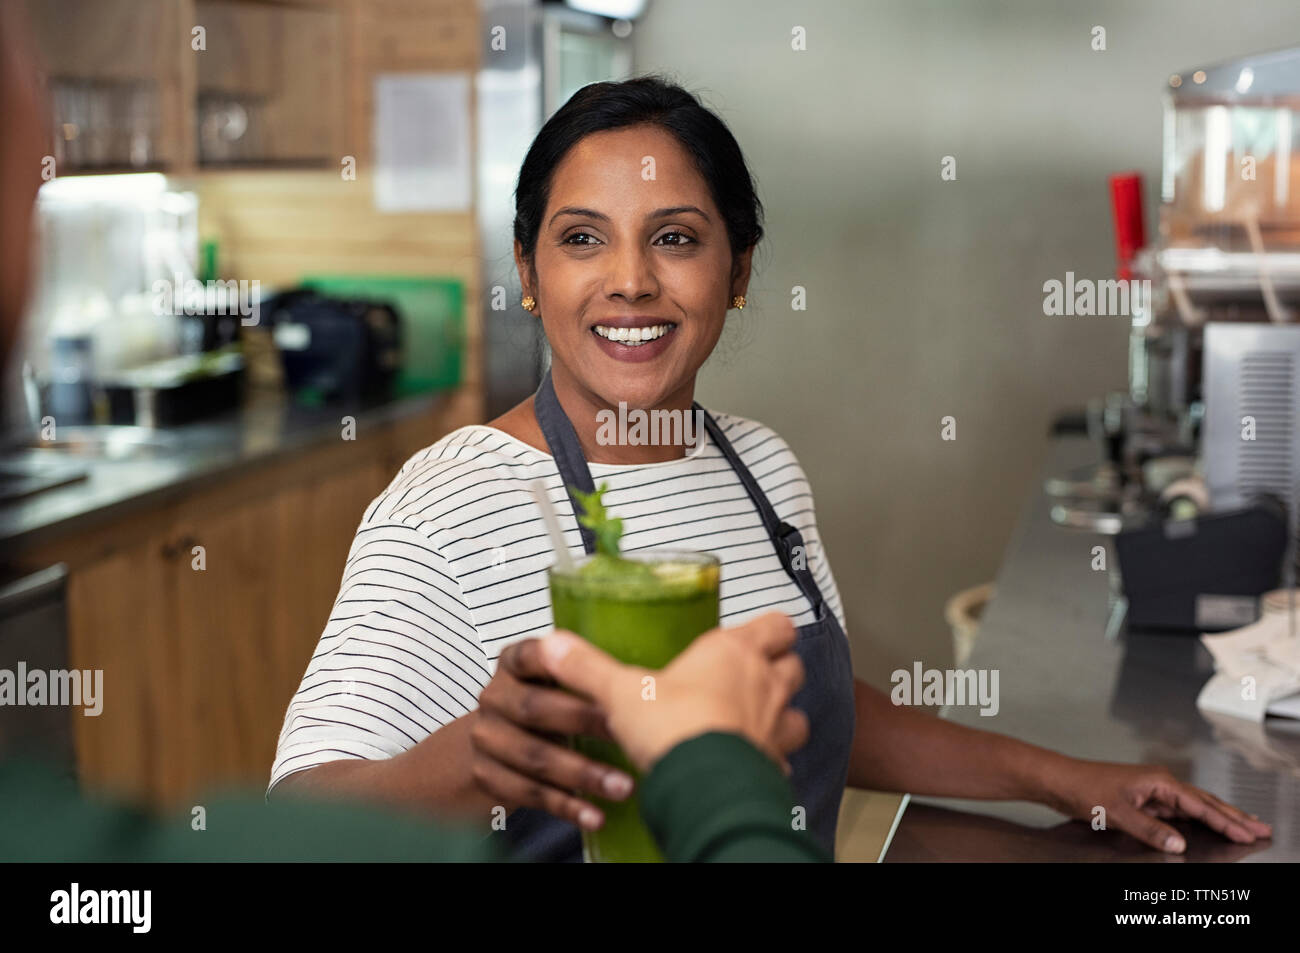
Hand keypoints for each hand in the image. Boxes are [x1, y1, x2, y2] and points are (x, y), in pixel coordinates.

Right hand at [468, 637, 635, 831]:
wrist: (499, 751)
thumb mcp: (564, 683)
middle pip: (533, 709)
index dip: (560, 663)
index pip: (530, 655)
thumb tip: (637, 663)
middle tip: (626, 733)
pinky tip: (597, 816)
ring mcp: (486, 738)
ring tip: (624, 786)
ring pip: (534, 757)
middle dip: (583, 722)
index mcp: (514, 663)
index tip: (598, 675)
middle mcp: (494, 696)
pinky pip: (529, 793)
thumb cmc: (550, 708)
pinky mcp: (487, 776)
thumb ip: (588, 671)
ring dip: (582, 774)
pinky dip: (566, 806)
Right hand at [536, 610, 809, 774]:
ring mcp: (776, 726)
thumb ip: (588, 667)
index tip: (753, 634)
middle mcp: (765, 684)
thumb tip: (554, 645)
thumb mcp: (621, 691)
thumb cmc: (673, 728)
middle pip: (793, 664)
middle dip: (777, 668)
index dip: (769, 629)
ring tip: (752, 720)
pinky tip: (746, 761)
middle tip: (748, 675)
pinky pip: (784, 756)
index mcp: (734, 652)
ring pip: (798, 712)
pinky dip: (771, 756)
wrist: (701, 786)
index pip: (776, 625)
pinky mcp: (774, 764)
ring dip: (783, 714)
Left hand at [1048, 758, 1272, 852]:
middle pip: (1205, 802)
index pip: (1201, 805)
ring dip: (1218, 817)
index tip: (1248, 833)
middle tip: (1260, 829)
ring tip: (1243, 826)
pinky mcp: (1144, 800)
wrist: (1060, 780)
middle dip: (1233, 816)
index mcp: (1159, 781)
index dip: (1226, 821)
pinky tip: (1206, 826)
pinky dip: (1196, 819)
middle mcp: (1160, 783)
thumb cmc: (1084, 788)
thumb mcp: (1118, 812)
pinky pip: (1178, 811)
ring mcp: (1152, 791)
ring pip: (1194, 806)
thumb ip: (1150, 830)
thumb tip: (1179, 843)